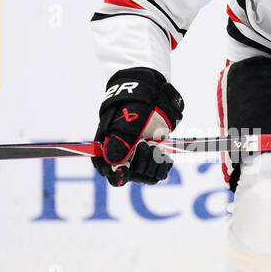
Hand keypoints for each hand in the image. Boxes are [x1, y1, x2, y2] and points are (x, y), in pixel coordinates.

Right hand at [92, 67, 184, 185]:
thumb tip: (113, 162)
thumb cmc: (135, 105)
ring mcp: (138, 158)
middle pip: (128, 175)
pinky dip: (162, 166)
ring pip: (144, 176)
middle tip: (144, 144)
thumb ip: (121, 140)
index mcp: (109, 146)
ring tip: (155, 146)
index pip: (105, 169)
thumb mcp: (128, 120)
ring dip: (152, 164)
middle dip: (139, 163)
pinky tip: (164, 155)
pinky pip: (157, 173)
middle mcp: (123, 156)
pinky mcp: (152, 158)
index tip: (124, 172)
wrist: (153, 96)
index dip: (114, 174)